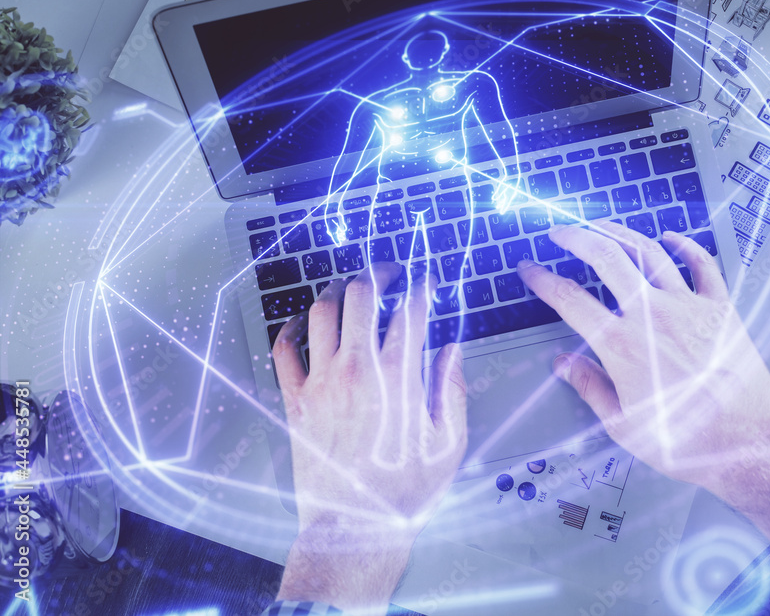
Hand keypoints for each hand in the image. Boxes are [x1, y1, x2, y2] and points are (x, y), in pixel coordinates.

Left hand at [273, 263, 467, 612]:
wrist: (354, 530)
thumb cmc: (405, 493)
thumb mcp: (447, 444)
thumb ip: (451, 390)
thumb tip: (452, 349)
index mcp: (399, 378)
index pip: (410, 310)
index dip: (421, 287)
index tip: (426, 282)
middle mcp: (357, 370)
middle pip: (362, 295)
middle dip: (378, 274)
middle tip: (388, 273)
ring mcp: (321, 383)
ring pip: (320, 312)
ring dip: (336, 291)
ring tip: (348, 289)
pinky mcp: (295, 401)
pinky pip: (283, 351)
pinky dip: (290, 330)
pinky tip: (301, 325)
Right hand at [517, 221, 769, 491]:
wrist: (749, 443)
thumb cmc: (686, 443)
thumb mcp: (624, 425)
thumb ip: (590, 387)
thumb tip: (562, 364)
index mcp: (621, 347)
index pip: (569, 301)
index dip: (543, 280)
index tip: (530, 270)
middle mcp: (652, 317)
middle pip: (606, 258)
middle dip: (576, 237)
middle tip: (559, 233)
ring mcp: (689, 307)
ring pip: (648, 252)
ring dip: (619, 232)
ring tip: (600, 226)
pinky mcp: (720, 309)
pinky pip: (702, 265)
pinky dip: (685, 245)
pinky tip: (671, 237)